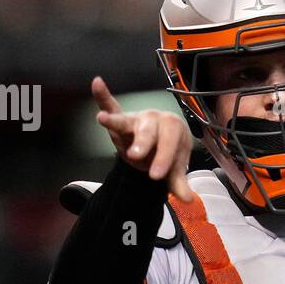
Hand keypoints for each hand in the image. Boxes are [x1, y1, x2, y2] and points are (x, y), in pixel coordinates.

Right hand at [92, 76, 194, 201]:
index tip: (156, 176)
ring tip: (102, 119)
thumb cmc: (167, 153)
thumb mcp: (173, 170)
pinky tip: (97, 83)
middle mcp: (156, 120)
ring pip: (127, 121)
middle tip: (136, 157)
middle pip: (150, 130)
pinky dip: (103, 96)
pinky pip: (111, 105)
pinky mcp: (120, 118)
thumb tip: (188, 199)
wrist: (157, 144)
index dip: (164, 159)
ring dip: (115, 121)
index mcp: (174, 130)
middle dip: (143, 144)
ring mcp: (137, 118)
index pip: (170, 143)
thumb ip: (178, 182)